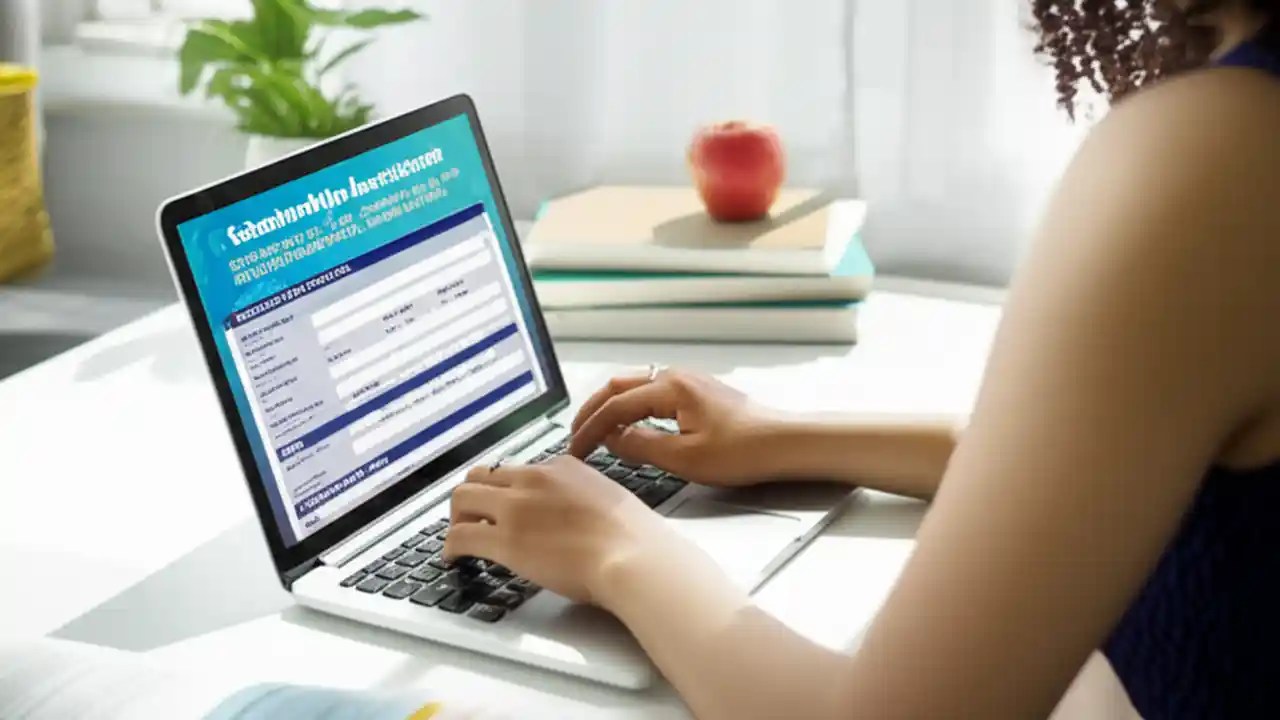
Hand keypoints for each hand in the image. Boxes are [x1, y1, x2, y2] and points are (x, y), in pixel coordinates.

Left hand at [443, 456, 678, 604]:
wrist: (633, 556)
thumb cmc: (633, 537)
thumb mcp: (609, 498)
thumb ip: (583, 497)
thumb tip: (574, 514)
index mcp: (561, 467)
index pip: (518, 471)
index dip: (506, 491)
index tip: (503, 507)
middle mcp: (534, 480)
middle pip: (482, 475)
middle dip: (473, 497)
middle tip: (471, 518)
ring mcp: (516, 508)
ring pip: (462, 498)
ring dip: (457, 518)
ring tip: (459, 537)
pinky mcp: (504, 540)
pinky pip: (460, 536)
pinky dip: (450, 547)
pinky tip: (454, 558)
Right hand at [569, 368, 783, 486]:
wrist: (785, 443)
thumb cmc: (744, 451)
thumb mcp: (685, 458)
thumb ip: (641, 446)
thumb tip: (612, 440)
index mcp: (670, 388)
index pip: (615, 406)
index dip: (590, 430)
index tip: (575, 450)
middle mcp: (676, 377)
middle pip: (619, 386)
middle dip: (592, 410)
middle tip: (575, 435)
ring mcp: (688, 382)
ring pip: (635, 386)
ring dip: (611, 406)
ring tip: (595, 430)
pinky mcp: (698, 393)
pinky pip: (652, 393)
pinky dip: (631, 407)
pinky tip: (630, 425)